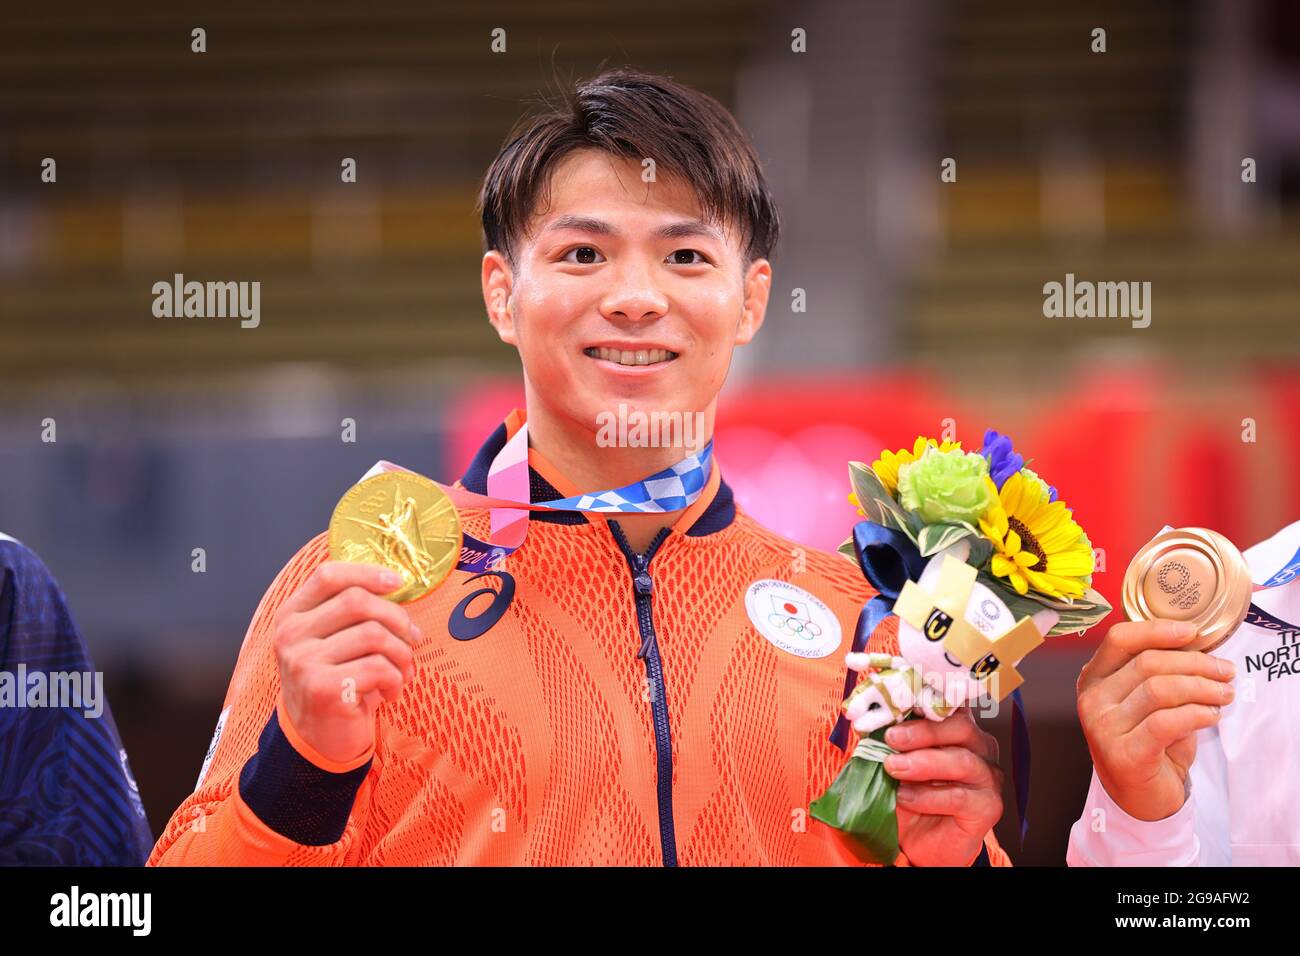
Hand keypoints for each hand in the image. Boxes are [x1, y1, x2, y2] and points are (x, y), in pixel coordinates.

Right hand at [273, 561, 419, 764]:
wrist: (318, 739)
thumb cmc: (338, 682)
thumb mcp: (337, 641)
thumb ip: (354, 613)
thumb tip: (399, 589)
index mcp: (292, 615)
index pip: (328, 575)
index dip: (367, 573)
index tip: (398, 583)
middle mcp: (291, 635)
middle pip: (357, 601)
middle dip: (397, 618)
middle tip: (413, 639)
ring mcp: (303, 662)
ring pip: (374, 634)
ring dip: (402, 654)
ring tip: (403, 671)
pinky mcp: (322, 688)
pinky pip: (378, 668)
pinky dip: (396, 679)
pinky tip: (391, 692)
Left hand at [883, 706, 1002, 865]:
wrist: (922, 842)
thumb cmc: (911, 793)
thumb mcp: (895, 760)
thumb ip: (890, 739)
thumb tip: (869, 718)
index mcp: (958, 726)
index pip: (951, 702)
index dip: (928, 696)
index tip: (897, 697)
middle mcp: (980, 746)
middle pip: (960, 726)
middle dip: (922, 731)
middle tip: (892, 738)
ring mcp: (988, 776)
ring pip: (961, 760)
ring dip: (922, 763)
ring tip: (893, 768)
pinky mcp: (988, 806)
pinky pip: (958, 797)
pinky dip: (927, 796)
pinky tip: (905, 797)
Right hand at [1076, 618, 1233, 820]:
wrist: (1138, 797)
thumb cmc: (1147, 744)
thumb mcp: (1145, 703)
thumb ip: (1158, 674)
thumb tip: (1197, 647)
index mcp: (1093, 679)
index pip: (1120, 639)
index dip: (1158, 630)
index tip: (1194, 633)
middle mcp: (1092, 700)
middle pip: (1148, 663)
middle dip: (1196, 663)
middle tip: (1225, 670)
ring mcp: (1104, 728)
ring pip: (1160, 690)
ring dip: (1202, 688)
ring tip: (1224, 694)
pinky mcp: (1124, 754)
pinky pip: (1167, 722)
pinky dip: (1197, 714)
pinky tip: (1212, 715)